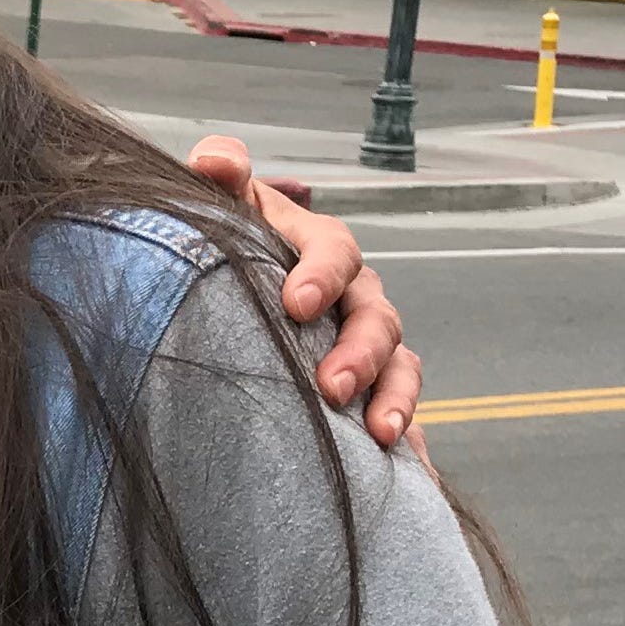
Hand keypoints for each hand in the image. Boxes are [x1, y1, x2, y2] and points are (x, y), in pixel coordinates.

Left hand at [188, 135, 422, 450]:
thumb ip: (220, 180)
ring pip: (399, 366)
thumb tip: (216, 158)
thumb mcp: (223, 208)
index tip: (296, 303)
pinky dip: (408, 436)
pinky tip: (406, 467)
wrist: (232, 288)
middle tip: (332, 387)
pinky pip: (399, 409)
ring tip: (379, 435)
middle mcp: (356, 294)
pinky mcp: (371, 387)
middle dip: (360, 353)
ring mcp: (368, 343)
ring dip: (395, 398)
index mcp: (321, 247)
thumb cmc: (230, 244)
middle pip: (376, 318)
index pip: (335, 251)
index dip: (321, 274)